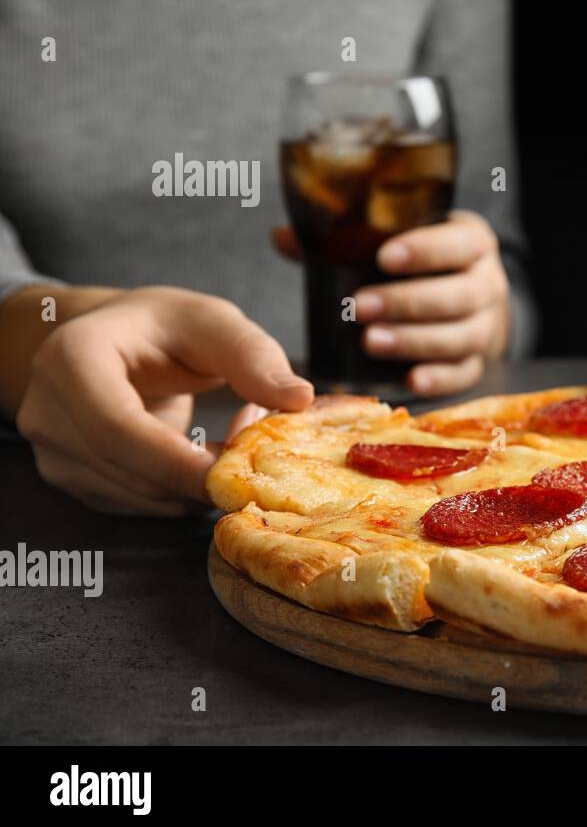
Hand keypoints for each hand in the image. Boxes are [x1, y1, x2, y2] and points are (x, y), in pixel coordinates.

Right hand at [15, 286, 313, 514]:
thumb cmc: (164, 327)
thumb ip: (255, 357)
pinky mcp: (70, 477)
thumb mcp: (213, 323)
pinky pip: (133, 503)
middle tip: (252, 455)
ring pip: (132, 495)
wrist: (116, 341)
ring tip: (230, 441)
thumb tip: (299, 398)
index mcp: (72, 356)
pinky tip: (202, 457)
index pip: (114, 426)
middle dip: (195, 476)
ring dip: (193, 485)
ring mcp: (51, 448)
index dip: (171, 459)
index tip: (227, 475)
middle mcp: (47, 406)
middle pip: (123, 469)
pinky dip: (177, 493)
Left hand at [274, 210, 509, 395]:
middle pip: (460, 295)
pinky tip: (410, 381)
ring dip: (416, 341)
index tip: (383, 257)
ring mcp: (488, 326)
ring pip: (462, 336)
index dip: (426, 250)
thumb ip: (350, 238)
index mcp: (472, 242)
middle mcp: (489, 284)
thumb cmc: (426, 263)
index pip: (459, 243)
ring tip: (371, 342)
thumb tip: (282, 238)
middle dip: (408, 302)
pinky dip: (440, 380)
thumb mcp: (403, 239)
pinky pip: (466, 374)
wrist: (472, 296)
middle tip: (360, 307)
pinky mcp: (481, 361)